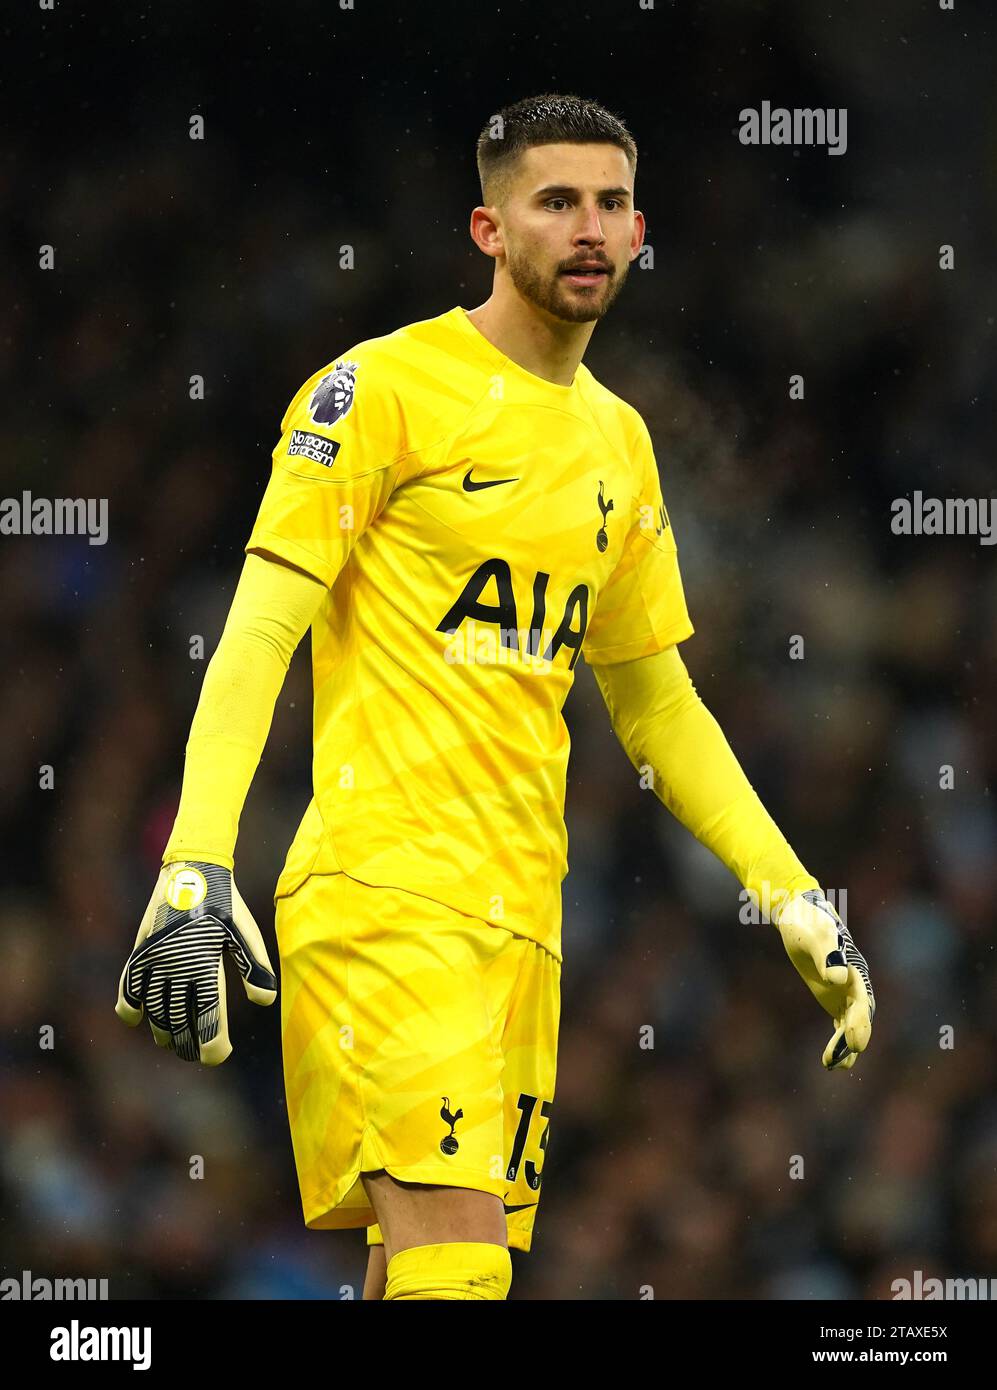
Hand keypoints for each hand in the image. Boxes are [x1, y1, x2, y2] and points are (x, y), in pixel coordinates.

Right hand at [116, 860, 276, 1064]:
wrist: (193, 869)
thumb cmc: (225, 904)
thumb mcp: (245, 933)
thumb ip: (254, 967)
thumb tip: (266, 1000)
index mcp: (206, 962)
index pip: (208, 1016)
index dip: (212, 1043)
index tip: (216, 1057)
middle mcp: (177, 964)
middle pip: (178, 1018)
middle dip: (188, 1042)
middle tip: (195, 1055)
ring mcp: (156, 958)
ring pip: (154, 1007)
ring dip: (162, 1029)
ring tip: (172, 1043)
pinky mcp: (142, 949)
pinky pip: (130, 983)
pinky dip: (130, 1003)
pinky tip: (135, 1018)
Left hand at [773, 889, 874, 1070]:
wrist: (800, 913)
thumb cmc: (808, 920)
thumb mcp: (814, 934)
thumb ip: (827, 953)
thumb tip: (838, 978)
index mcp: (854, 969)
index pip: (861, 1000)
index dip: (860, 1021)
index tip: (855, 1042)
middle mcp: (854, 983)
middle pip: (860, 1015)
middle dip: (855, 1037)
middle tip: (842, 1060)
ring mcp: (845, 992)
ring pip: (852, 1024)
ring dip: (845, 1045)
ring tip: (832, 1066)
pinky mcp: (834, 997)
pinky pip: (841, 1023)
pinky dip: (838, 1041)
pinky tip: (832, 1060)